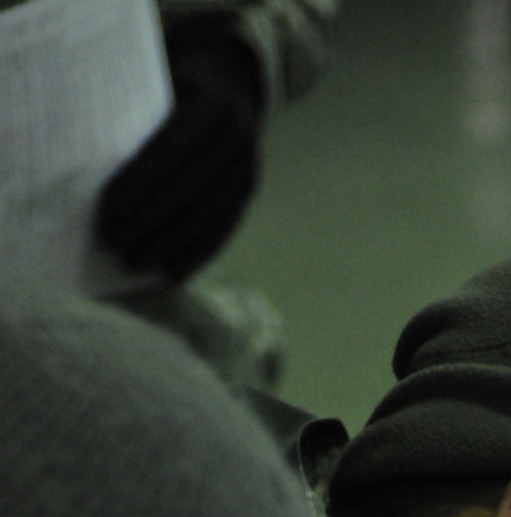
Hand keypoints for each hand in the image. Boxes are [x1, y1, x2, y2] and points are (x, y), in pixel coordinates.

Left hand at [96, 17, 264, 281]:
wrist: (229, 77)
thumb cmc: (175, 77)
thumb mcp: (157, 77)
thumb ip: (136, 113)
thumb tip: (91, 161)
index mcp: (213, 102)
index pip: (175, 149)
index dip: (143, 182)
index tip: (110, 208)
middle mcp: (238, 139)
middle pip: (192, 190)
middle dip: (151, 221)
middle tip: (114, 241)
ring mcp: (246, 170)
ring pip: (209, 217)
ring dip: (170, 245)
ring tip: (134, 261)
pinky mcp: (246, 195)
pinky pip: (223, 232)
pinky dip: (194, 256)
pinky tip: (167, 272)